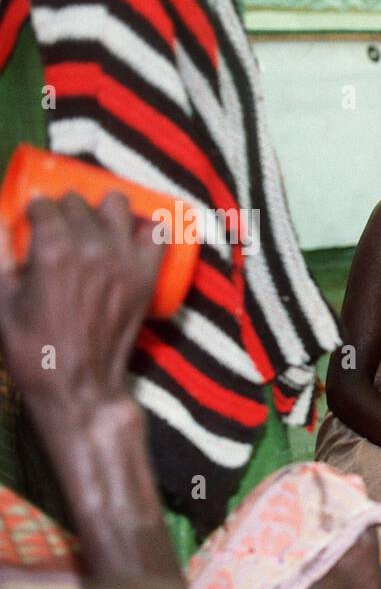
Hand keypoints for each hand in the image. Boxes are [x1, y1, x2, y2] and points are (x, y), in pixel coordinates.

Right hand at [0, 193, 160, 411]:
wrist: (78, 384)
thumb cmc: (33, 348)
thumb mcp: (1, 298)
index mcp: (51, 250)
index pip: (45, 205)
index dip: (36, 209)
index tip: (35, 218)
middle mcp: (90, 248)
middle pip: (79, 204)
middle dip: (66, 208)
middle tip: (61, 225)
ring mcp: (123, 260)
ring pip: (117, 207)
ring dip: (104, 209)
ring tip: (95, 225)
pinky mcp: (146, 276)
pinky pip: (157, 234)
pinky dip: (147, 228)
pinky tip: (133, 234)